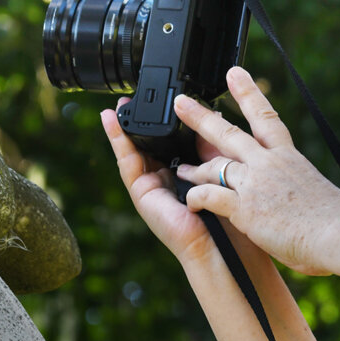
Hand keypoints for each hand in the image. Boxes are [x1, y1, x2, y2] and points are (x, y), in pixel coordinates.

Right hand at [100, 104, 219, 266]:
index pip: (172, 141)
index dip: (165, 120)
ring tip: (116, 104)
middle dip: (139, 120)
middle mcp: (168, 178)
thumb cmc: (229, 214)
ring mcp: (152, 187)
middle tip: (130, 96)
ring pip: (134, 150)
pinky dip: (117, 141)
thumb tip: (209, 112)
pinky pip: (127, 162)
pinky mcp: (142, 193)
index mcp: (187, 172)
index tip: (161, 97)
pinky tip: (110, 121)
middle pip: (149, 144)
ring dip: (123, 126)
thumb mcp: (220, 167)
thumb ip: (211, 143)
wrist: (225, 244)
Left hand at [173, 67, 339, 274]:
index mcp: (289, 157)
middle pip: (229, 133)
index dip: (248, 93)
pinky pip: (210, 196)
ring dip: (194, 167)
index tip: (235, 74)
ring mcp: (254, 183)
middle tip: (182, 103)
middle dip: (201, 117)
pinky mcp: (244, 207)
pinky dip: (197, 198)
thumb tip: (302, 197)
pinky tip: (190, 203)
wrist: (338, 233)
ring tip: (180, 168)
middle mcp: (269, 163)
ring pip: (214, 165)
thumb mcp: (317, 191)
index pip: (266, 117)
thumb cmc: (337, 221)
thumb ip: (300, 188)